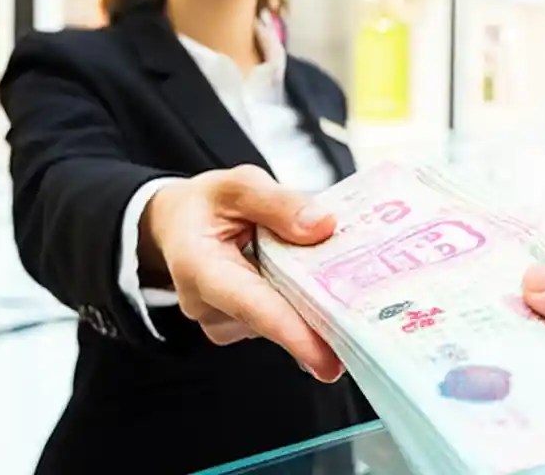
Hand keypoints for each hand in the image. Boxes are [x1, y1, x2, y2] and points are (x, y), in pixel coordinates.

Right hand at [140, 165, 341, 382]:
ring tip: (336, 282)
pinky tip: (316, 289)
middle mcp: (206, 305)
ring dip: (310, 306)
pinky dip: (301, 306)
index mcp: (199, 266)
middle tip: (367, 324)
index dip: (292, 333)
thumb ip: (278, 202)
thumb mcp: (239, 185)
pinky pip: (278, 320)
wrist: (177, 225)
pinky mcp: (237, 328)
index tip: (328, 358)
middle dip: (319, 322)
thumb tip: (323, 226)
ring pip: (279, 322)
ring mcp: (221, 323)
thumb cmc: (207, 204)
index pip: (252, 305)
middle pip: (273, 321)